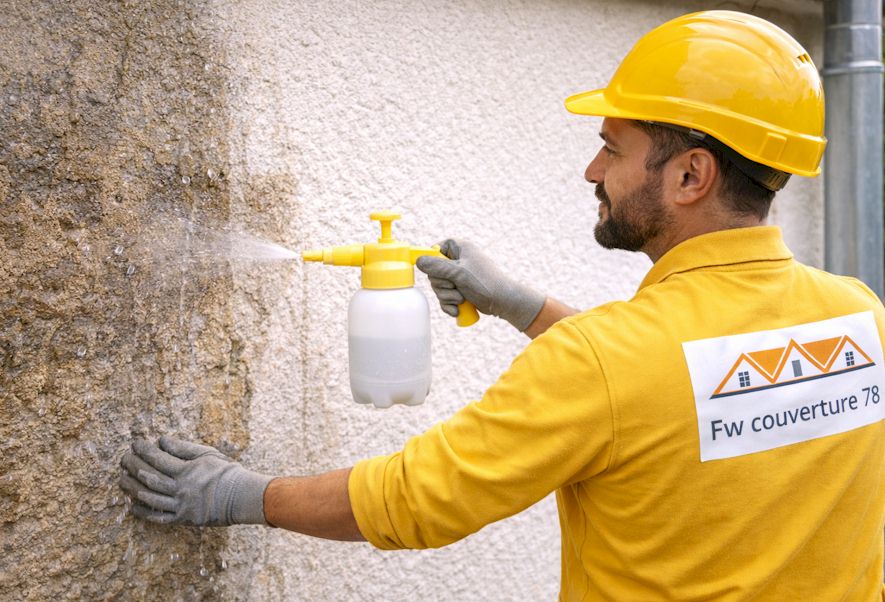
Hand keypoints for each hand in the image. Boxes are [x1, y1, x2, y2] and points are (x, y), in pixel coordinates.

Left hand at [119, 436, 272, 525]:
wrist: (241, 497)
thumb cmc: (226, 472)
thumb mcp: (208, 454)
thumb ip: (184, 448)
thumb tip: (161, 441)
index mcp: (188, 471)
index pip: (159, 459)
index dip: (144, 450)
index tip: (135, 443)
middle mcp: (181, 489)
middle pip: (150, 478)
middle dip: (133, 466)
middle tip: (123, 458)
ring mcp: (181, 506)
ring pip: (149, 498)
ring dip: (132, 488)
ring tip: (122, 479)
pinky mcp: (182, 519)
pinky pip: (158, 518)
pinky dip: (143, 512)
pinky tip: (133, 505)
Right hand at [415, 239, 544, 331]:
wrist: (503, 302)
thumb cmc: (485, 282)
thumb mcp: (459, 272)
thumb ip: (436, 266)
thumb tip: (418, 261)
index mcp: (459, 248)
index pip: (435, 249)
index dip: (433, 261)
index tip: (436, 271)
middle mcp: (458, 261)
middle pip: (433, 272)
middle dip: (443, 285)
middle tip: (456, 287)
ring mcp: (458, 277)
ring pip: (438, 287)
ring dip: (447, 297)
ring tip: (461, 299)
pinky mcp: (459, 291)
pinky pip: (444, 298)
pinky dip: (449, 305)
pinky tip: (457, 310)